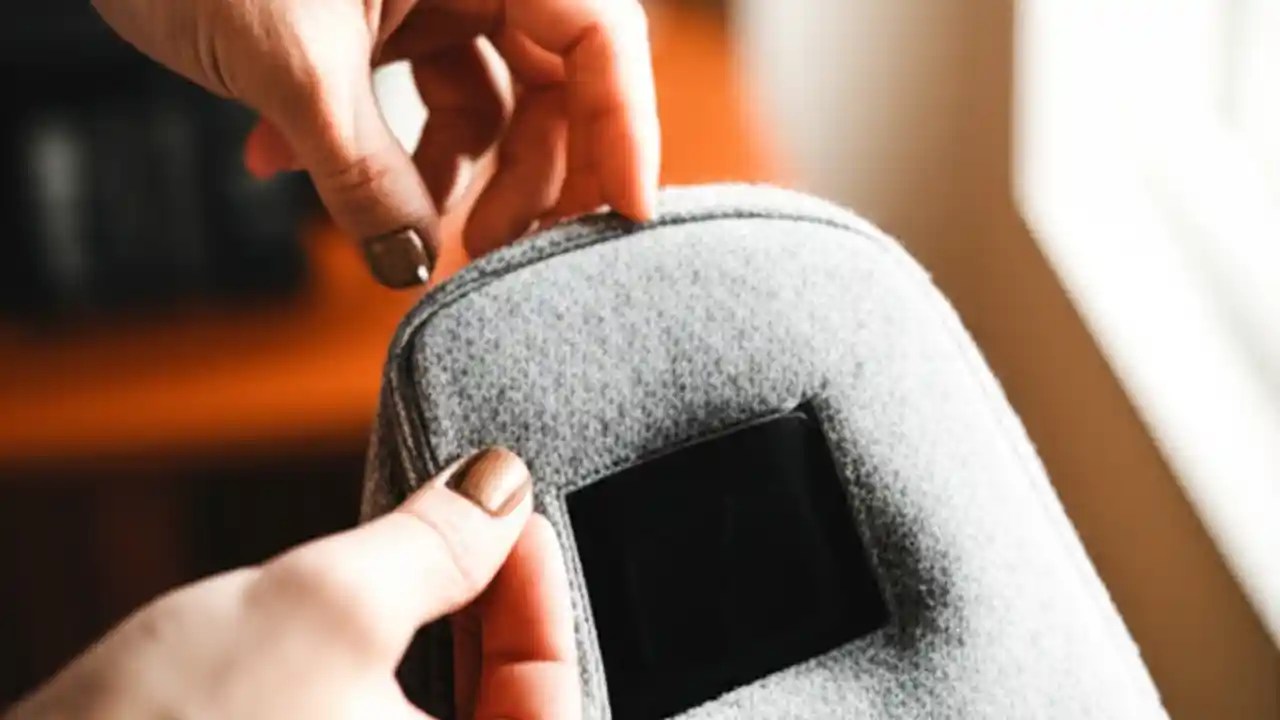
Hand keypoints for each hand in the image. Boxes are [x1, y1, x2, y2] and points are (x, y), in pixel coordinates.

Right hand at [8, 448, 578, 718]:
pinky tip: (367, 629)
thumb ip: (434, 544)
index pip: (551, 695)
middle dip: (492, 611)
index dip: (541, 588)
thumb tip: (497, 487)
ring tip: (424, 563)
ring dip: (442, 642)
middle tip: (472, 526)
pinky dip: (387, 685)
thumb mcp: (322, 609)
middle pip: (503, 711)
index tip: (512, 511)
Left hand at [91, 0, 660, 284]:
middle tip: (508, 250)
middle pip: (566, 78)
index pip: (603, 34)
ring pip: (498, 100)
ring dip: (456, 178)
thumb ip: (363, 171)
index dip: (627, 129)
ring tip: (412, 238)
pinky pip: (421, 97)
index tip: (624, 218)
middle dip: (539, 174)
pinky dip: (379, 149)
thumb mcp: (290, 60)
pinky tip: (294, 168)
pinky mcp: (389, 19)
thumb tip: (413, 266)